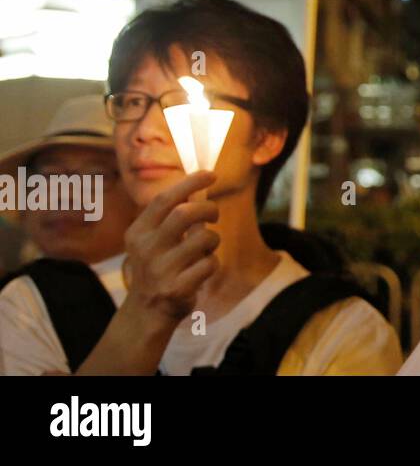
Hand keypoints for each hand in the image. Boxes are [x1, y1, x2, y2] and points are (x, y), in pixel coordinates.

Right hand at [120, 172, 219, 328]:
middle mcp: (145, 249)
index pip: (164, 199)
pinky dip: (212, 263)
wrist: (145, 313)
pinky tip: (202, 270)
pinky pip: (209, 264)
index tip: (211, 174)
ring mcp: (160, 270)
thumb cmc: (158, 268)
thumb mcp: (153, 241)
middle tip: (214, 215)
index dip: (190, 183)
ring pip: (204, 238)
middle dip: (208, 209)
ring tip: (206, 248)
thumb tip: (198, 186)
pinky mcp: (176, 289)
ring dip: (213, 240)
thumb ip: (170, 218)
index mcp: (138, 232)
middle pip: (185, 213)